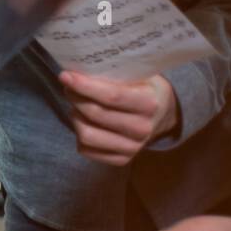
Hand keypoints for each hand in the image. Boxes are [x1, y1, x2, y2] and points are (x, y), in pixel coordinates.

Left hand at [58, 70, 178, 165]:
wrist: (164, 115)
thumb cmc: (145, 88)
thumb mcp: (139, 74)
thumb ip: (115, 73)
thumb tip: (80, 69)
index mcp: (149, 104)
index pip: (111, 96)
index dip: (84, 86)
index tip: (66, 76)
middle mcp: (142, 129)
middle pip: (95, 114)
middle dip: (75, 97)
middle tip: (68, 86)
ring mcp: (133, 148)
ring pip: (87, 135)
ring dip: (75, 116)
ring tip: (76, 104)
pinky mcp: (122, 160)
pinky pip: (86, 150)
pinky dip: (79, 133)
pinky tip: (84, 120)